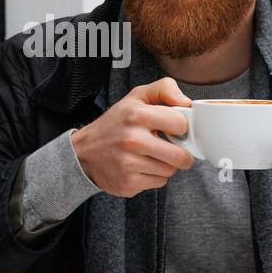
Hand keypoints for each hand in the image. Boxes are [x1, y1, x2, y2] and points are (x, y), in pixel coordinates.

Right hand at [70, 77, 195, 197]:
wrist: (84, 152)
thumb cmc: (116, 123)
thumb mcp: (136, 97)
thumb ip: (164, 89)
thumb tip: (186, 102)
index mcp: (137, 115)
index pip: (181, 124)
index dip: (180, 127)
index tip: (173, 129)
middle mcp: (133, 140)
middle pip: (180, 156)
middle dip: (181, 153)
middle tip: (173, 148)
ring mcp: (129, 164)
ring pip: (170, 171)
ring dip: (166, 165)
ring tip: (152, 155)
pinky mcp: (128, 183)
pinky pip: (159, 183)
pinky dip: (155, 176)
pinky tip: (142, 166)